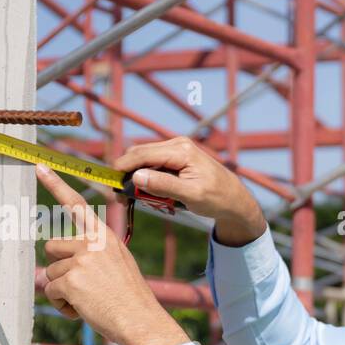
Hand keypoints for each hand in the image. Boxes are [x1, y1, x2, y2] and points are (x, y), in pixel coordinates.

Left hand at [37, 164, 189, 344]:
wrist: (142, 320)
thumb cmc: (132, 299)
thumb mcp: (118, 267)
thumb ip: (92, 258)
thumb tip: (60, 268)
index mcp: (106, 237)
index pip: (77, 206)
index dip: (56, 185)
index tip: (40, 167)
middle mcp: (93, 244)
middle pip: (53, 247)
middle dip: (59, 268)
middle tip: (82, 286)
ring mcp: (82, 260)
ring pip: (50, 273)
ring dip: (63, 292)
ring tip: (89, 302)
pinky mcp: (71, 280)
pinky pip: (51, 292)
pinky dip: (62, 305)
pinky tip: (83, 311)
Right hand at [113, 136, 267, 244]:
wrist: (235, 199)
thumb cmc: (217, 198)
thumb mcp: (191, 196)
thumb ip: (163, 185)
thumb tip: (135, 177)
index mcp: (181, 151)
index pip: (142, 154)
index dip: (122, 168)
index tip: (109, 185)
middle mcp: (177, 144)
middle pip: (139, 154)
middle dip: (126, 175)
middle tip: (119, 198)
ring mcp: (176, 149)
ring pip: (143, 160)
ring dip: (137, 179)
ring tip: (135, 200)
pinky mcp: (176, 157)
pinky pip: (153, 165)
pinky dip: (148, 179)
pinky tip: (152, 195)